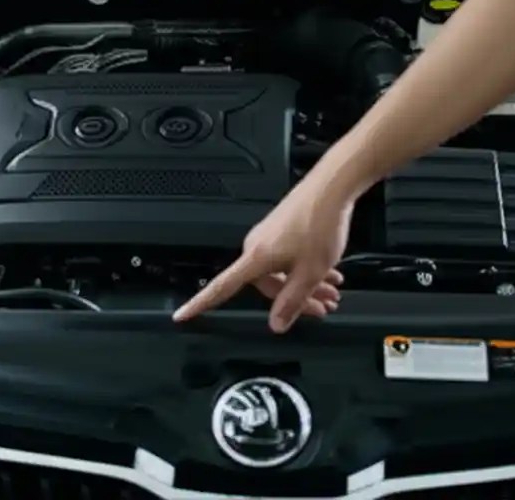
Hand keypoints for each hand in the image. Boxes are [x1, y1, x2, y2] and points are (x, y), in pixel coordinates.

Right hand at [172, 177, 352, 331]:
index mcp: (256, 258)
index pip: (221, 287)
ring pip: (284, 272)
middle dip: (295, 298)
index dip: (200, 304)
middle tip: (322, 306)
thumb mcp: (310, 272)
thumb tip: (276, 325)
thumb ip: (292, 301)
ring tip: (332, 291)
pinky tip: (329, 273)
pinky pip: (290, 258)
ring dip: (307, 285)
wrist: (332, 188)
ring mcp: (270, 236)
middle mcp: (257, 246)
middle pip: (268, 285)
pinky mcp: (282, 229)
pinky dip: (307, 268)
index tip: (181, 315)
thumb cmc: (320, 223)